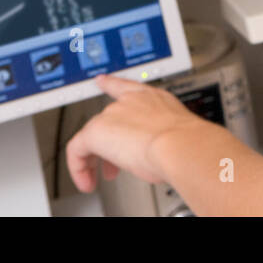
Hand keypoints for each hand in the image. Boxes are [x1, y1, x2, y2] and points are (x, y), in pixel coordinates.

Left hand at [65, 74, 199, 191]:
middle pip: (108, 120)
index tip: (101, 81)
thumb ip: (161, 136)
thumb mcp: (175, 134)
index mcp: (153, 98)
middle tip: (115, 168)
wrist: (179, 144)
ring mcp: (112, 113)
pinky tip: (86, 181)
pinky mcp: (96, 130)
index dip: (110, 84)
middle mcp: (130, 101)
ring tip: (103, 178)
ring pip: (93, 137)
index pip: (125, 86)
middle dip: (111, 146)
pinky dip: (79, 167)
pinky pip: (77, 150)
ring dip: (98, 160)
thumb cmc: (185, 142)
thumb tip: (158, 153)